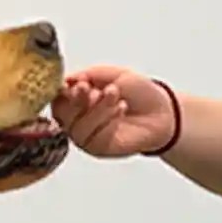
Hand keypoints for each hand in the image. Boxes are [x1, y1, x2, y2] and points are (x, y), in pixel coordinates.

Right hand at [51, 65, 176, 157]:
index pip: (57, 98)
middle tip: (93, 92)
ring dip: (97, 110)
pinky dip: (107, 122)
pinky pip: (93, 139)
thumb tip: (67, 79)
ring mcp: (87, 136)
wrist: (163, 110)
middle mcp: (78, 118)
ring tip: (114, 96)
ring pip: (78, 128)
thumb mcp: (113, 74)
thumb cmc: (140, 92)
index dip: (64, 92)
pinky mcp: (100, 149)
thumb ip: (89, 75)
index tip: (79, 84)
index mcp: (78, 98)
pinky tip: (121, 109)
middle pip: (61, 115)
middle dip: (77, 101)